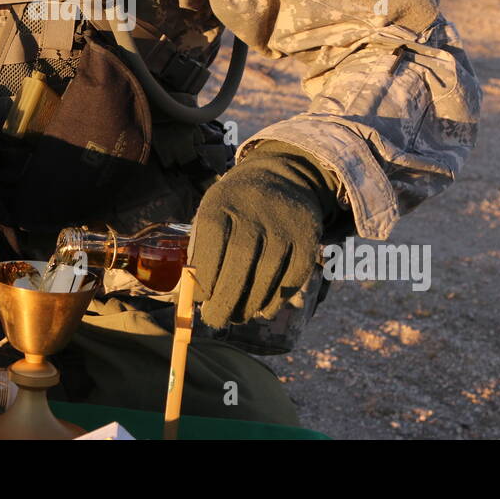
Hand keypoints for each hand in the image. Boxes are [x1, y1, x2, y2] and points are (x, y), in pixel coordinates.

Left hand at [190, 143, 326, 328]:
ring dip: (250, 304)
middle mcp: (255, 210)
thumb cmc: (234, 208)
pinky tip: (262, 310)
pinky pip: (293, 277)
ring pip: (268, 273)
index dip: (203, 278)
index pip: (210, 243)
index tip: (199, 300)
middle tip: (216, 320)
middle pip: (240, 261)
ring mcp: (285, 224)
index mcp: (222, 202)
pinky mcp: (308, 238)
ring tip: (237, 317)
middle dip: (225, 299)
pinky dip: (277, 300)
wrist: (282, 178)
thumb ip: (200, 251)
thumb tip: (191, 298)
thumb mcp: (211, 214)